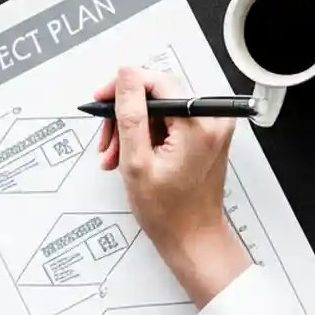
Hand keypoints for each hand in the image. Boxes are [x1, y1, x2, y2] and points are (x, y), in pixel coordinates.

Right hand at [95, 67, 250, 306]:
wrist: (193, 237)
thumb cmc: (170, 212)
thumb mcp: (136, 162)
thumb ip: (130, 114)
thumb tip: (126, 76)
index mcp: (199, 124)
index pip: (157, 81)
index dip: (124, 87)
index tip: (102, 100)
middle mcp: (213, 120)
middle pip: (158, 95)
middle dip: (125, 116)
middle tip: (108, 142)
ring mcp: (213, 128)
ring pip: (160, 110)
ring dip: (133, 129)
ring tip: (115, 157)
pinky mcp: (208, 136)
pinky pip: (171, 123)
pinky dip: (148, 136)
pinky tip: (132, 157)